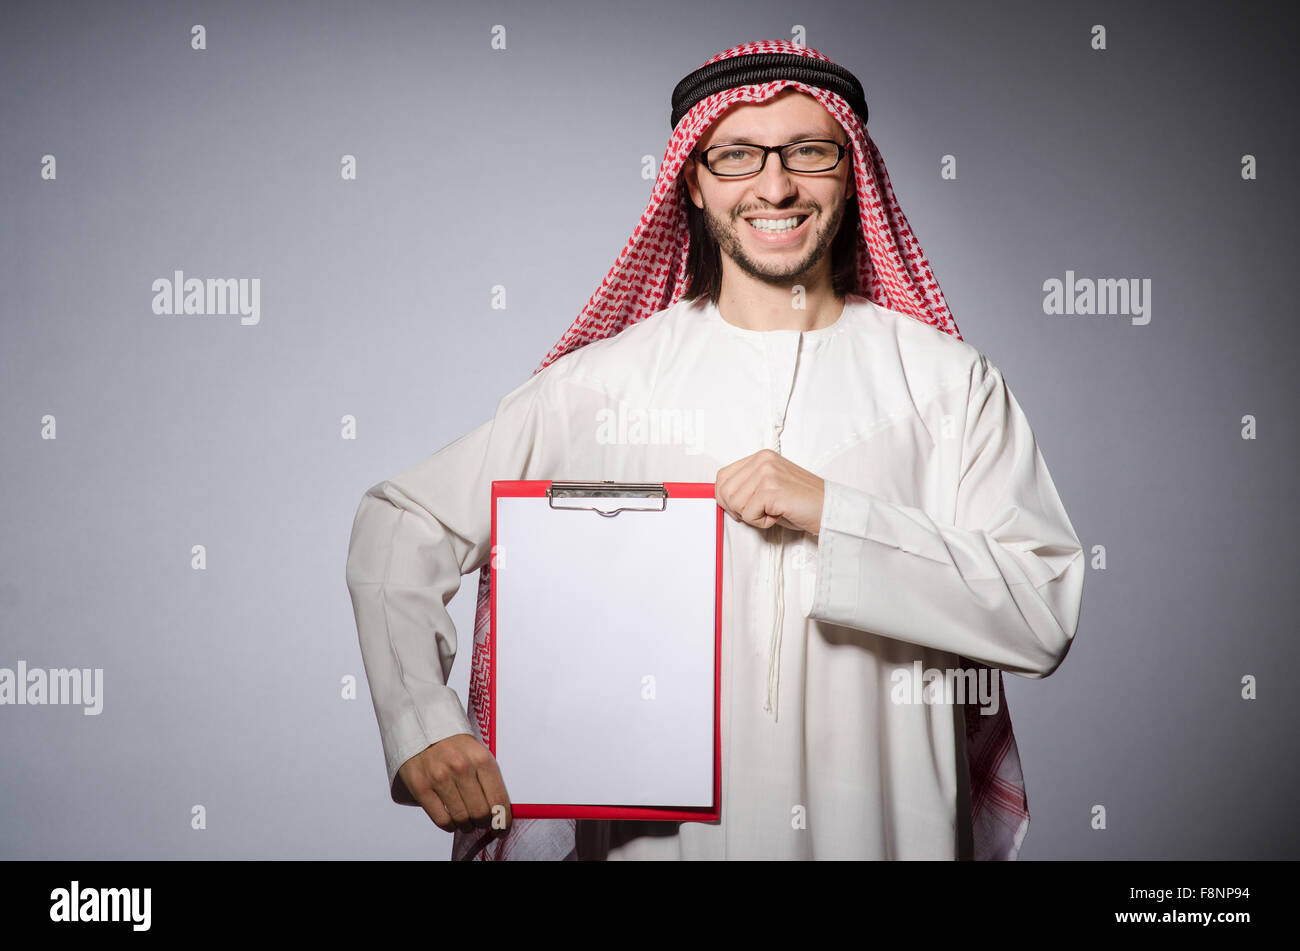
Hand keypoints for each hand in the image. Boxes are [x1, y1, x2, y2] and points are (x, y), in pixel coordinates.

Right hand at [397, 733, 512, 834]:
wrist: (422, 726)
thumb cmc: (454, 744)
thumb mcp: (478, 753)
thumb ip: (488, 779)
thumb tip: (499, 812)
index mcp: (481, 758)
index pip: (498, 799)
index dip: (503, 820)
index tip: (503, 828)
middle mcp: (461, 768)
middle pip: (480, 813)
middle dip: (483, 822)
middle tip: (481, 822)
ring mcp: (440, 778)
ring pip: (461, 819)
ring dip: (466, 825)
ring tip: (466, 822)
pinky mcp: (421, 787)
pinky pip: (441, 819)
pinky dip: (449, 826)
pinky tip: (452, 822)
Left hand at [715, 449, 824, 535]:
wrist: (829, 509)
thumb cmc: (801, 502)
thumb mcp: (769, 486)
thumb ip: (747, 486)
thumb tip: (724, 498)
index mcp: (761, 457)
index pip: (723, 476)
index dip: (726, 498)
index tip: (741, 509)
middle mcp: (762, 460)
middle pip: (724, 490)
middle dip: (737, 509)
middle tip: (758, 513)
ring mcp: (767, 473)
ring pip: (734, 503)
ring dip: (751, 516)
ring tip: (772, 512)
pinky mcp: (771, 489)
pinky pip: (748, 514)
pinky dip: (761, 522)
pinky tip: (778, 515)